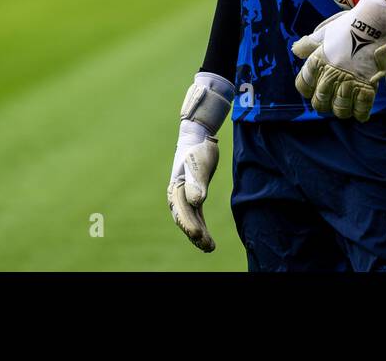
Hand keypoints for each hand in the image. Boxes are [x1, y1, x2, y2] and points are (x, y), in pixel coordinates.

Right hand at [168, 120, 219, 251]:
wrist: (198, 138)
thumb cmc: (198, 150)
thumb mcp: (198, 164)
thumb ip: (197, 183)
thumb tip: (196, 202)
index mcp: (176, 189)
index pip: (182, 211)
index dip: (189, 224)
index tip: (199, 234)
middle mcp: (177, 195)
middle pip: (185, 219)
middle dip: (195, 234)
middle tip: (207, 247)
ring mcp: (184, 197)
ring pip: (190, 220)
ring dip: (198, 235)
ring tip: (209, 248)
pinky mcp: (193, 197)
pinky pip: (195, 216)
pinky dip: (200, 227)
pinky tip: (207, 239)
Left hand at [292, 0, 385, 120]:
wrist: (375, 23)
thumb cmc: (349, 25)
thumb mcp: (325, 32)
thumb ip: (309, 44)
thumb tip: (296, 50)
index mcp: (318, 61)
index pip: (303, 84)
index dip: (306, 89)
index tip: (312, 89)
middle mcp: (331, 74)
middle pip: (319, 101)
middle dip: (322, 103)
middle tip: (328, 101)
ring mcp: (350, 81)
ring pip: (339, 108)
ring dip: (340, 110)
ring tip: (343, 106)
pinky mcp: (368, 85)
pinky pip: (362, 107)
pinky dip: (360, 113)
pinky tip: (359, 113)